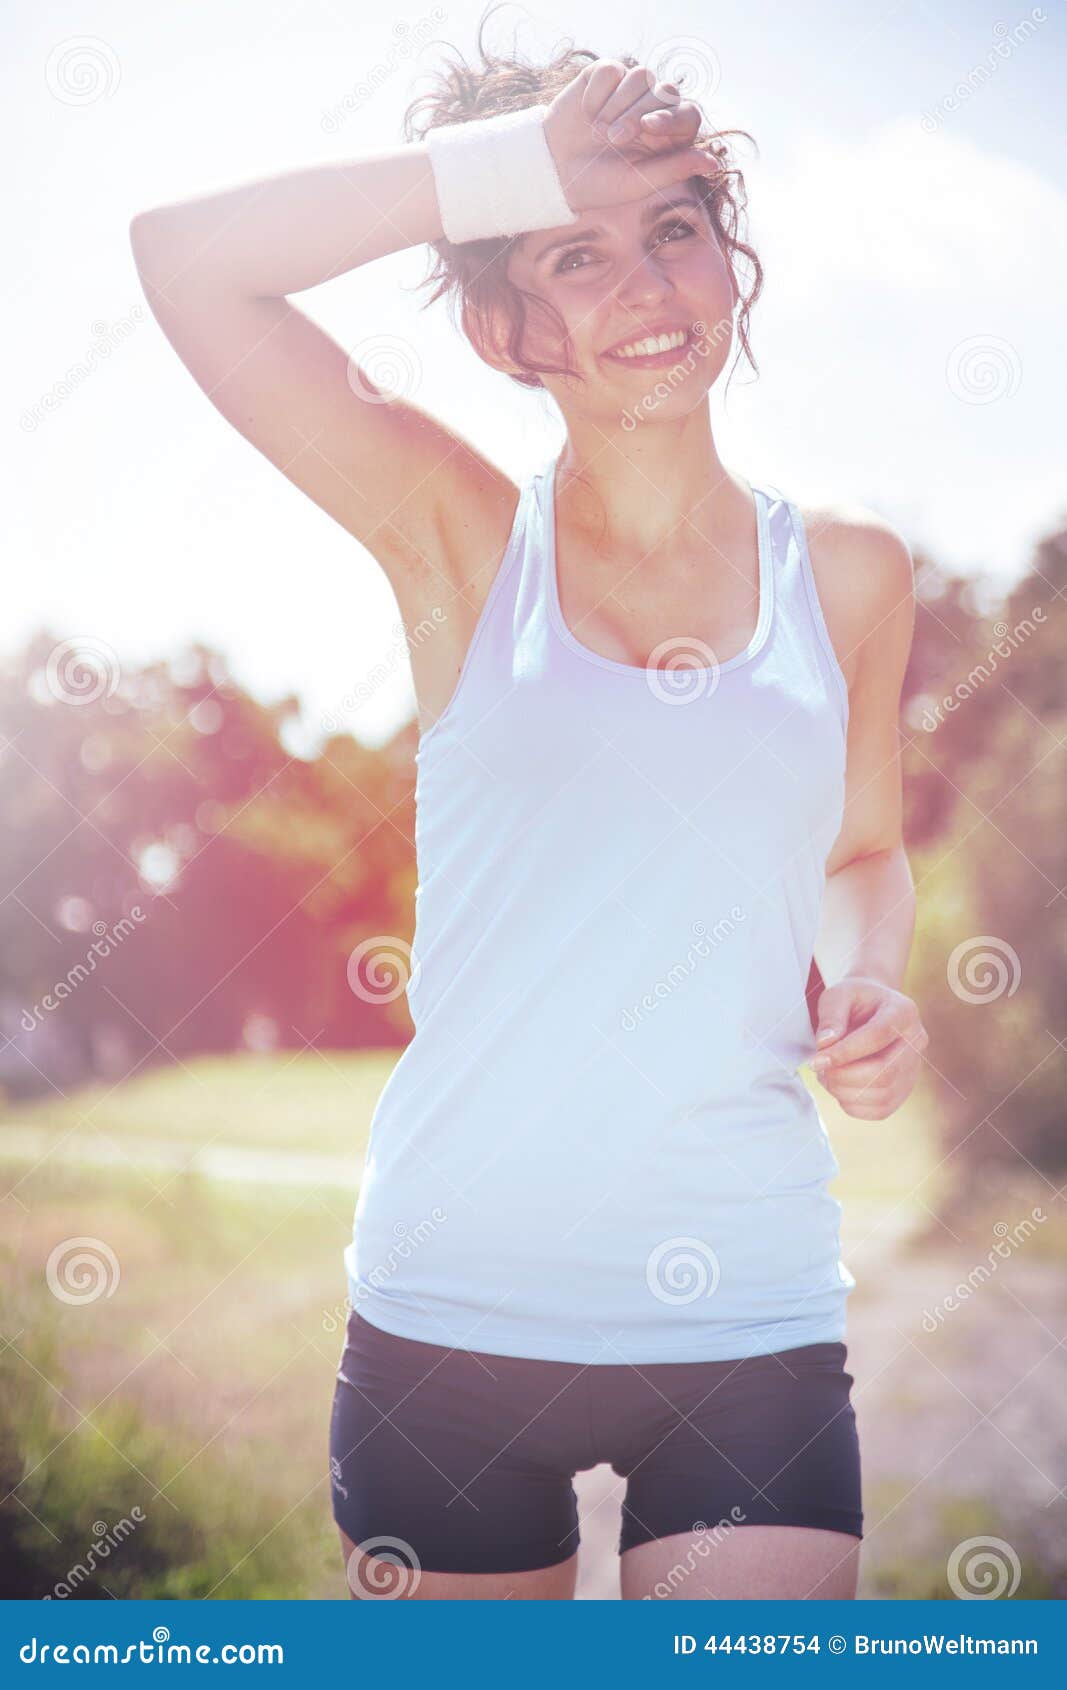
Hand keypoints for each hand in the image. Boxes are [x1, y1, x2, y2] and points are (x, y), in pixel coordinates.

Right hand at [543, 60, 722, 215]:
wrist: (555, 171)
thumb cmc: (601, 184)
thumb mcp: (638, 183)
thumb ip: (674, 170)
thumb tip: (714, 164)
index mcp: (669, 136)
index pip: (688, 113)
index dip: (671, 116)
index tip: (648, 126)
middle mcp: (654, 108)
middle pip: (665, 92)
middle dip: (637, 114)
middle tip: (613, 140)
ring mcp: (631, 89)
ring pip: (641, 76)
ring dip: (618, 105)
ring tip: (599, 132)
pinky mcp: (607, 75)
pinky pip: (613, 69)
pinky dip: (599, 93)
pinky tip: (587, 113)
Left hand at [809, 976, 927, 1119]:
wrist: (872, 1009)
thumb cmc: (854, 1000)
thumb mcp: (838, 995)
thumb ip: (831, 1016)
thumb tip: (825, 1044)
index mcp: (903, 1011)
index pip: (877, 1036)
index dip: (844, 1053)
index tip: (816, 1061)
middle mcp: (916, 1040)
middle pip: (884, 1072)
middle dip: (843, 1076)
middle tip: (819, 1068)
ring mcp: (915, 1068)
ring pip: (882, 1095)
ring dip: (845, 1092)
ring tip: (827, 1075)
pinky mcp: (904, 1089)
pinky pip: (880, 1110)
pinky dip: (853, 1105)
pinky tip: (840, 1087)